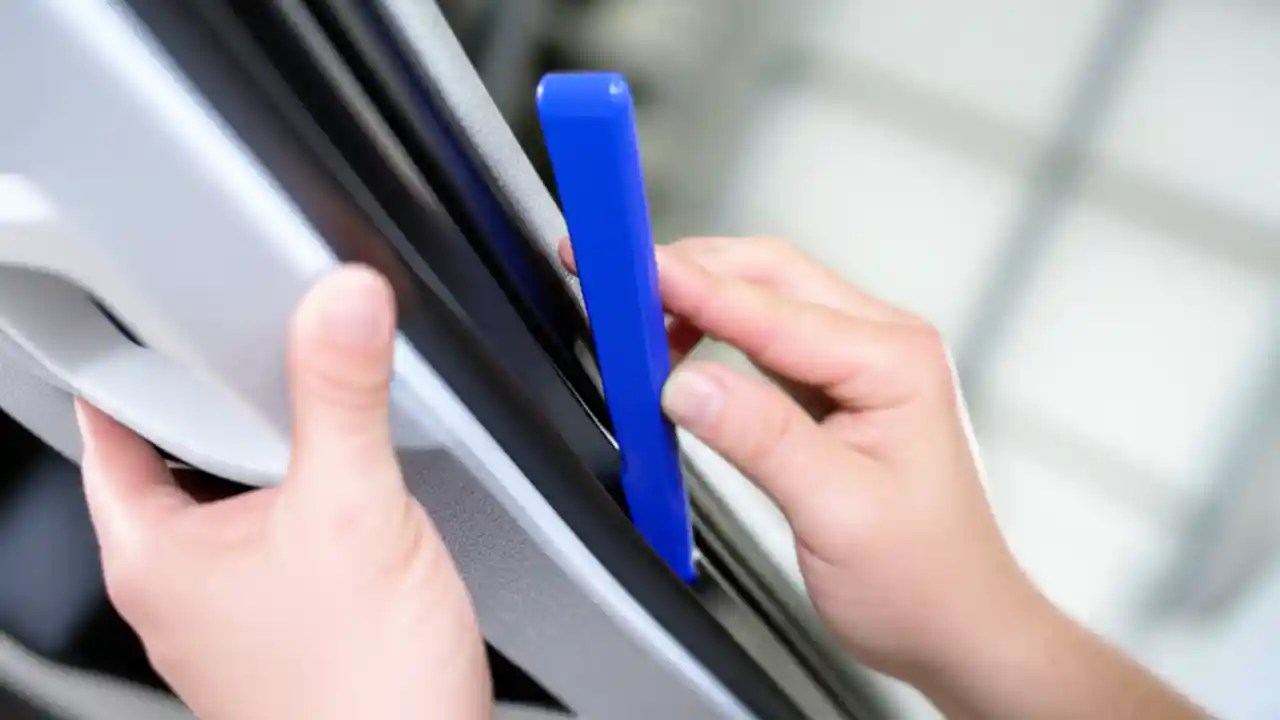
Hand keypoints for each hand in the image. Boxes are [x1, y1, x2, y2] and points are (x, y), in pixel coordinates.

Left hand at [76, 267, 490, 719]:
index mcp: (154, 555)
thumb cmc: (361, 691)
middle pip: (170, 461)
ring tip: (317, 427)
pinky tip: (354, 506)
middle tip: (261, 354)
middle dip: (216, 406)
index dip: (134, 359)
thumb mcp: (353, 510)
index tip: (160, 308)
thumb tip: (343, 302)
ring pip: (226, 506)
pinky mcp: (277, 634)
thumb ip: (345, 395)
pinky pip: (273, 546)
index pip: (107, 427)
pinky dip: (302, 510)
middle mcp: (174, 590)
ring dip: (265, 462)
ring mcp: (224, 618)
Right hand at [564, 236, 1203, 718]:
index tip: (627, 270)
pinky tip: (678, 347)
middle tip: (612, 272)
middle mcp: (881, 347)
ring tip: (633, 312)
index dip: (690, 285)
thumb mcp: (838, 511)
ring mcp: (859, 365)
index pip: (771, 308)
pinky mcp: (835, 390)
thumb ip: (762, 438)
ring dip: (697, 297)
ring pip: (763, 300)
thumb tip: (687, 384)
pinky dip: (712, 333)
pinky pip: (764, 339)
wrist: (958, 627)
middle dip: (687, 269)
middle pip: (768, 276)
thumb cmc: (925, 579)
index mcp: (894, 361)